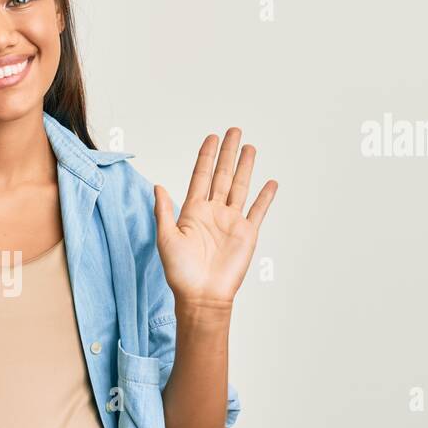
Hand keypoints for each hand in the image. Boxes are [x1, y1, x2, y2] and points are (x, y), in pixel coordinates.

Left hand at [153, 127, 276, 306]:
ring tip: (250, 147)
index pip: (201, 177)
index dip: (206, 157)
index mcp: (192, 212)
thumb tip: (156, 187)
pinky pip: (258, 210)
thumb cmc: (180, 273)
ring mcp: (231, 222)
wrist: (202, 296)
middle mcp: (213, 213)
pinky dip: (265, 196)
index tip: (212, 138)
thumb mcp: (166, 238)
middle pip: (222, 176)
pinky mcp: (247, 234)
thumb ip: (164, 211)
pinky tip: (270, 182)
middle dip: (227, 153)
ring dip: (245, 167)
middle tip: (234, 131)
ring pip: (240, 187)